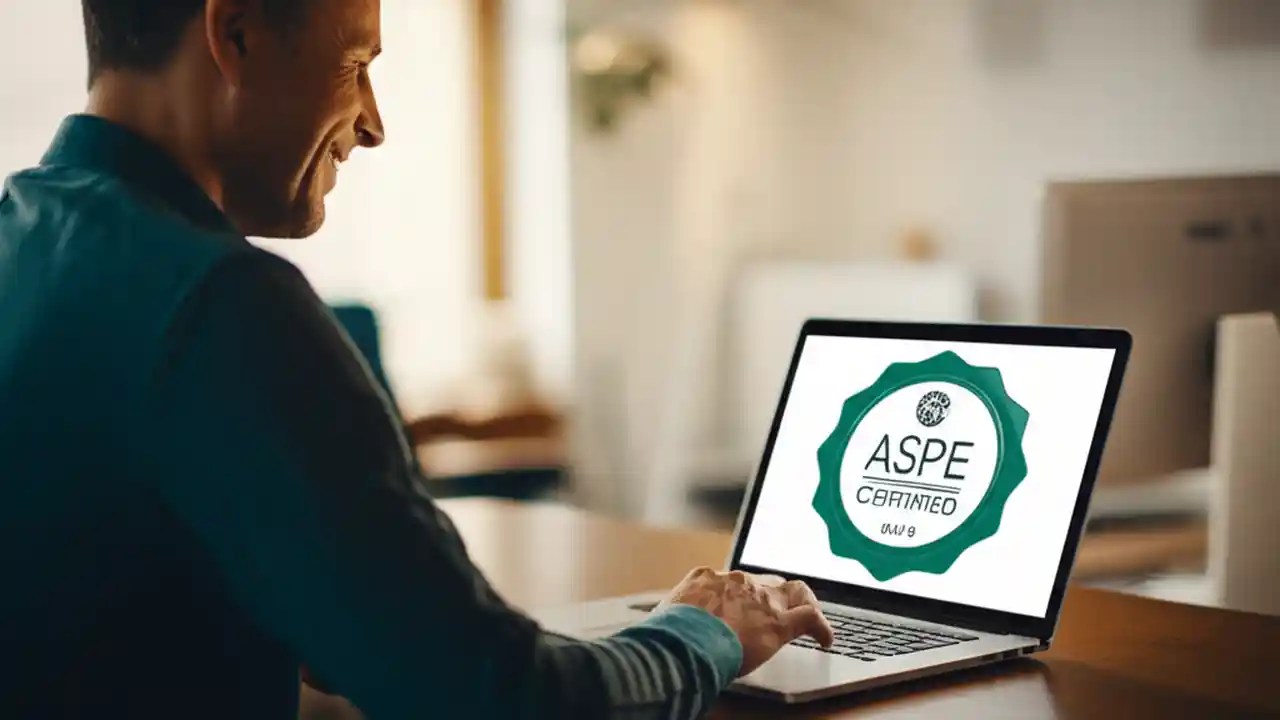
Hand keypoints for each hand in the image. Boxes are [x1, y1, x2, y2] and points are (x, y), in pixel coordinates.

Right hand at [656, 567, 833, 676]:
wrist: (682, 642)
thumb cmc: (668, 635)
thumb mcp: (664, 616)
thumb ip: (674, 616)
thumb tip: (666, 627)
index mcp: (707, 578)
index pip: (732, 580)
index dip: (742, 594)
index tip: (743, 605)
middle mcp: (736, 581)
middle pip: (765, 582)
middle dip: (772, 596)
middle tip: (775, 613)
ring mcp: (760, 599)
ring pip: (794, 590)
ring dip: (802, 604)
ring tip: (808, 621)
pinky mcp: (779, 623)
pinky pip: (811, 617)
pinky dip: (822, 627)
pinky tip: (826, 639)